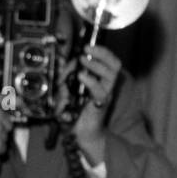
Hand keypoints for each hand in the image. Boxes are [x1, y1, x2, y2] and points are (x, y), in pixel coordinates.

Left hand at [71, 44, 122, 161]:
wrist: (82, 132)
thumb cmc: (76, 112)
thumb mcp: (67, 90)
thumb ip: (66, 78)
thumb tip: (61, 65)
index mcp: (101, 79)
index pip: (108, 60)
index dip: (101, 51)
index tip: (87, 45)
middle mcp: (106, 85)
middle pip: (114, 64)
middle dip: (102, 53)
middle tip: (87, 48)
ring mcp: (105, 94)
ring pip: (111, 74)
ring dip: (97, 64)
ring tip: (83, 60)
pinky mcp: (101, 104)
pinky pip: (100, 90)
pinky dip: (91, 81)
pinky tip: (81, 76)